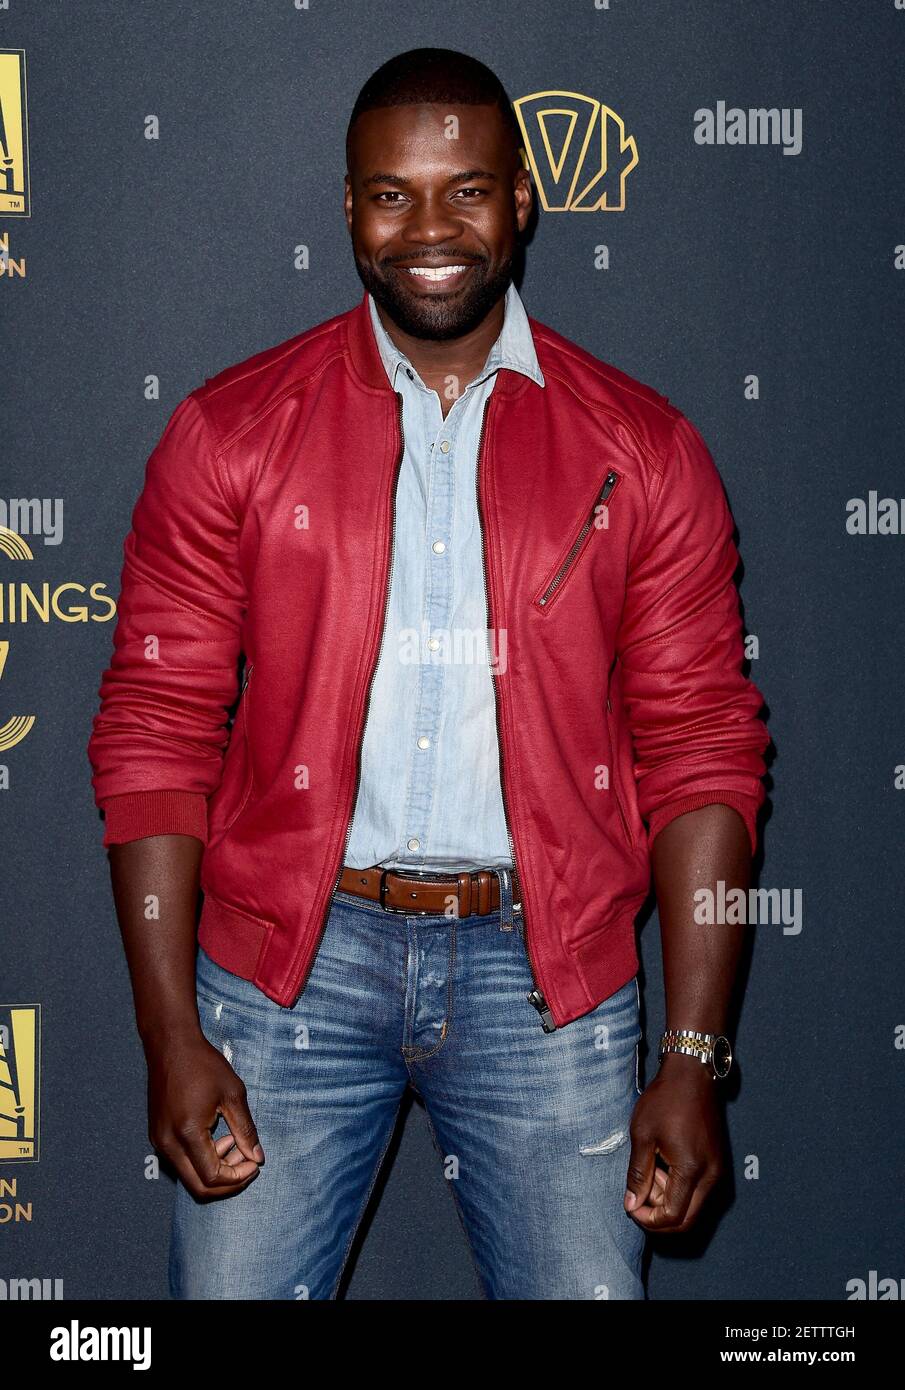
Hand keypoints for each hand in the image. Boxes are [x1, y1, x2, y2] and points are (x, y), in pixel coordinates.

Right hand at [145, 1029, 264, 1199]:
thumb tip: (257, 1158)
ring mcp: (159, 1141)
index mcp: (187, 1133)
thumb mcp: (232, 1094)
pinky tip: (217, 1137)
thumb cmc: (203, 1064)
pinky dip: (201, 1159)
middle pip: (198, 1187)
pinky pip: (180, 1161)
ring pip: (189, 1176)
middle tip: (247, 1162)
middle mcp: (168, 1144)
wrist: (170, 1045)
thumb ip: (245, 1130)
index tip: (255, 1163)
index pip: (212, 1177)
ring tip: (233, 1142)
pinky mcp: (157, 1136)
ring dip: (214, 1170)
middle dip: (227, 1181)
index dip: (238, 1177)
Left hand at [623, 1054, 723, 1231]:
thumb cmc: (665, 1099)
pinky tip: (664, 1167)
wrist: (693, 1074)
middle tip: (639, 1195)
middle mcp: (711, 1176)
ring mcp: (718, 1170)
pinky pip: (699, 1191)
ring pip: (694, 1207)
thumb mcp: (643, 1135)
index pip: (673, 1217)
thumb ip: (638, 1174)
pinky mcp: (717, 1163)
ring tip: (651, 1173)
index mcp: (691, 1169)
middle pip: (687, 1220)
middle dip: (660, 1216)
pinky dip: (680, 1190)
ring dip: (670, 1202)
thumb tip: (632, 1204)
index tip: (631, 1206)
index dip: (649, 1220)